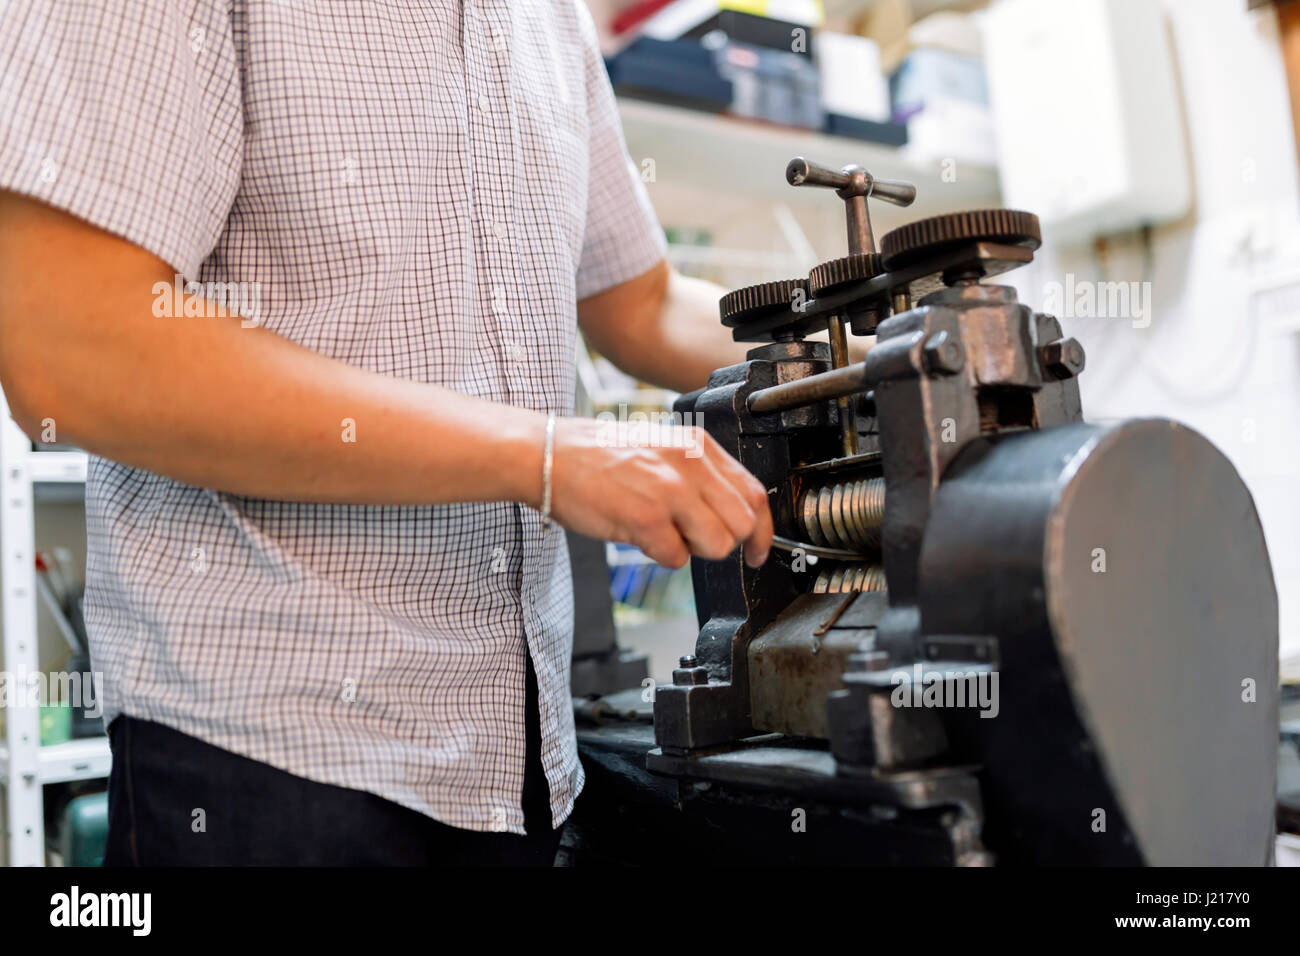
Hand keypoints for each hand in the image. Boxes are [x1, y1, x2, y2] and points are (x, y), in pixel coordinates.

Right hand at [548, 417, 772, 568]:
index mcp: (697, 447)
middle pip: (742, 525)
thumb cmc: (599, 457)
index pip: (754, 493)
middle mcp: (690, 465)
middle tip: (696, 542)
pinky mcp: (646, 518)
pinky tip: (638, 534)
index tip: (758, 550)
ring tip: (662, 532)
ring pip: (716, 546)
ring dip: (692, 549)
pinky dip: (659, 556)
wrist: (551, 456)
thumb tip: (730, 514)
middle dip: (723, 543)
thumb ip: (699, 476)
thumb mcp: (662, 449)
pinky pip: (676, 558)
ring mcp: (670, 492)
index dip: (762, 530)